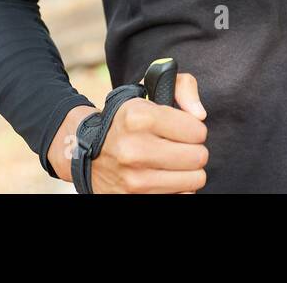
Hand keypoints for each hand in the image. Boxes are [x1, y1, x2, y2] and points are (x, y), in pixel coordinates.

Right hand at [90, 71, 208, 192]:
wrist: (87, 151)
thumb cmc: (127, 120)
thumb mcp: (148, 91)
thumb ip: (184, 87)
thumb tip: (200, 114)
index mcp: (139, 117)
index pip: (198, 131)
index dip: (194, 128)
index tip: (182, 128)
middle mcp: (135, 150)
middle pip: (199, 157)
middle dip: (194, 150)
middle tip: (179, 146)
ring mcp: (134, 180)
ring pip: (195, 179)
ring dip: (188, 171)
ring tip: (172, 162)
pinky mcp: (135, 199)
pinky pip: (182, 196)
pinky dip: (178, 188)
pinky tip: (163, 177)